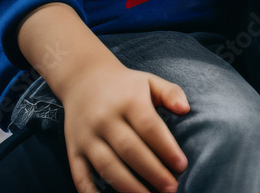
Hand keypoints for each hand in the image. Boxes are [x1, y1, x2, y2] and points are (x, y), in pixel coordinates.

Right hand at [58, 59, 189, 192]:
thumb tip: (186, 109)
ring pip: (108, 166)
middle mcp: (105, 119)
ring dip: (129, 187)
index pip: (149, 127)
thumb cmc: (125, 85)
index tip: (182, 166)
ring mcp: (87, 136)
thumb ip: (170, 93)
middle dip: (152, 172)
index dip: (166, 148)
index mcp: (128, 100)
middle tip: (171, 188)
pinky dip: (91, 192)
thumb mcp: (150, 81)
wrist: (83, 78)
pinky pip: (80, 175)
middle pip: (130, 150)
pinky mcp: (73, 149)